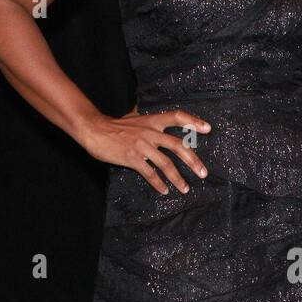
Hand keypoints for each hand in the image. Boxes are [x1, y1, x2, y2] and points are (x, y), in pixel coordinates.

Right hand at [79, 108, 210, 194]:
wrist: (94, 129)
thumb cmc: (114, 125)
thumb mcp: (134, 116)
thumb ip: (145, 117)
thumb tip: (147, 110)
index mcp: (152, 121)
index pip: (177, 116)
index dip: (193, 121)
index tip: (208, 128)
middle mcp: (150, 132)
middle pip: (178, 146)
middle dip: (193, 161)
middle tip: (203, 173)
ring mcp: (142, 145)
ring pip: (166, 163)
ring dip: (178, 178)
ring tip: (185, 189)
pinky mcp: (132, 158)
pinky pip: (150, 173)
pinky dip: (158, 183)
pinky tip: (164, 190)